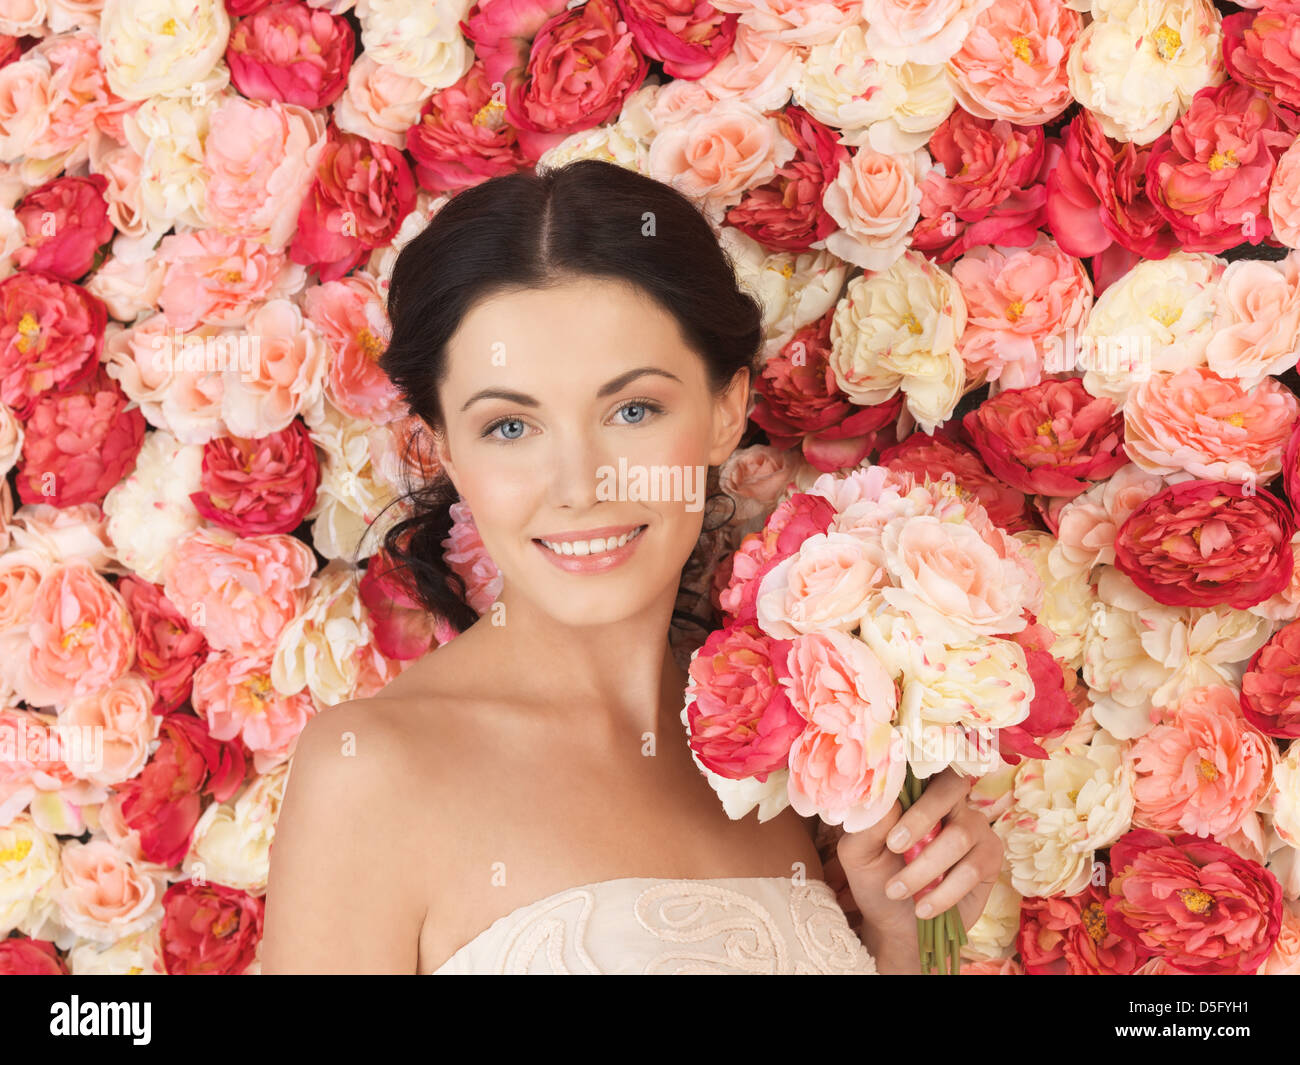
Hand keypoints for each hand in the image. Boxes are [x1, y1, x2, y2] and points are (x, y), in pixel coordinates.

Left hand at [832, 768, 1002, 968]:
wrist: (895, 924)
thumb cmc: (876, 878)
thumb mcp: (858, 852)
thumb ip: (868, 824)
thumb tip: (884, 797)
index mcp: (916, 791)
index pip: (924, 765)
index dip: (912, 775)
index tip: (889, 805)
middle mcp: (950, 802)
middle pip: (951, 787)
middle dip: (921, 816)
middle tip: (893, 846)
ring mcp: (974, 827)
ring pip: (958, 836)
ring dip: (924, 867)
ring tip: (896, 890)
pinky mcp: (989, 858)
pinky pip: (971, 869)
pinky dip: (943, 891)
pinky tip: (922, 907)